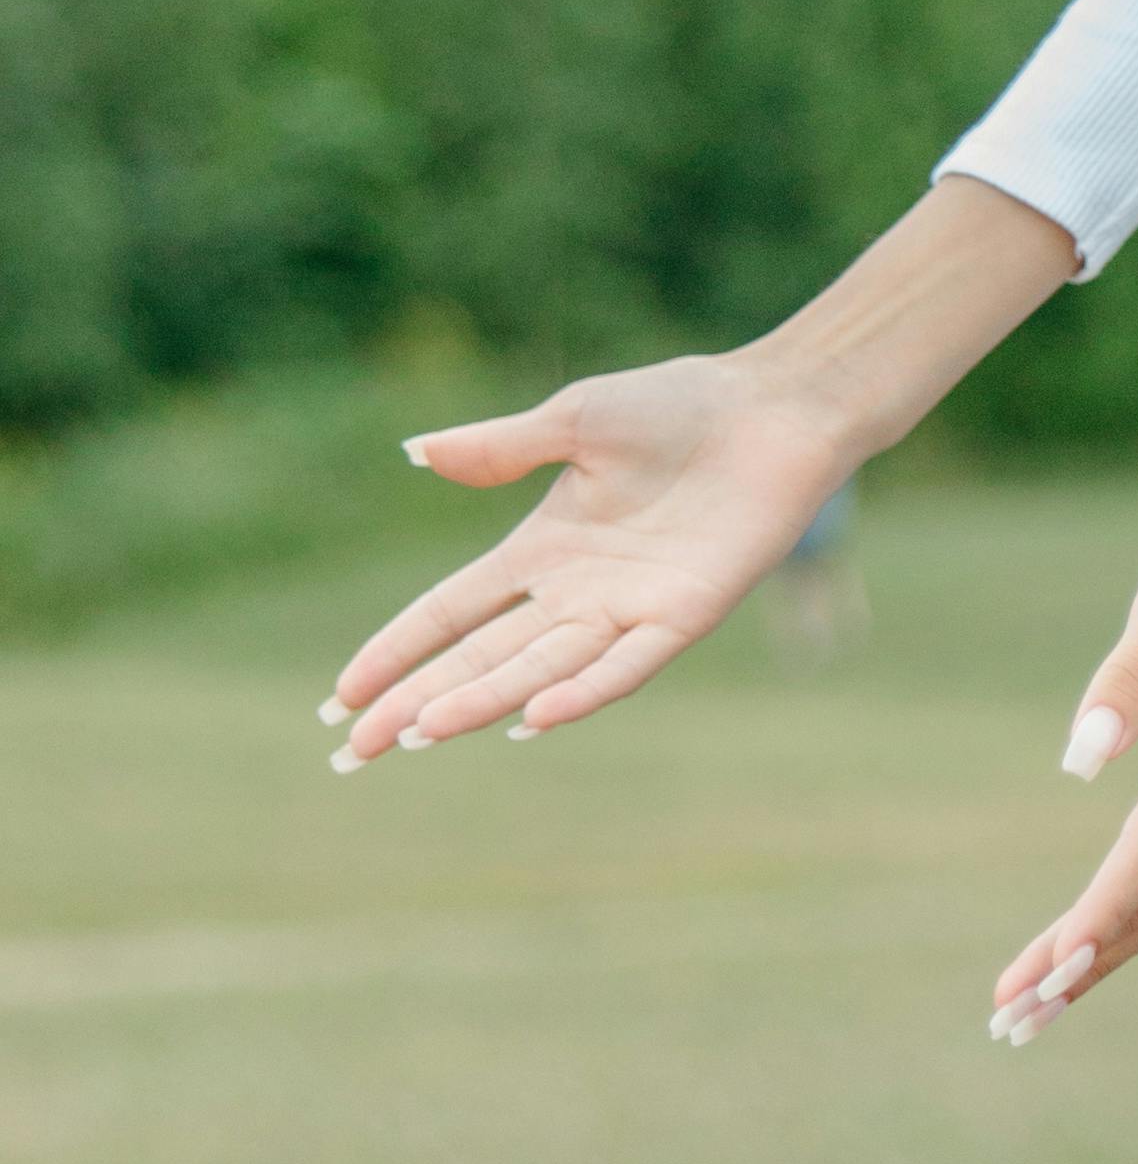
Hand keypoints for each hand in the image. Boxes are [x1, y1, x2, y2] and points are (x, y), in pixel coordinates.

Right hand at [326, 358, 861, 757]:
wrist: (770, 409)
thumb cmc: (677, 409)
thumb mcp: (573, 424)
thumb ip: (499, 450)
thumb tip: (413, 452)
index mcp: (540, 551)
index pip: (449, 613)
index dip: (396, 652)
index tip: (340, 698)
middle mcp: (576, 593)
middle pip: (479, 658)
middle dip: (416, 702)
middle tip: (354, 755)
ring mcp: (629, 609)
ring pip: (538, 670)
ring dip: (480, 702)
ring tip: (418, 733)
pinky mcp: (685, 614)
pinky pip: (626, 665)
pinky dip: (582, 691)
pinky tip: (533, 719)